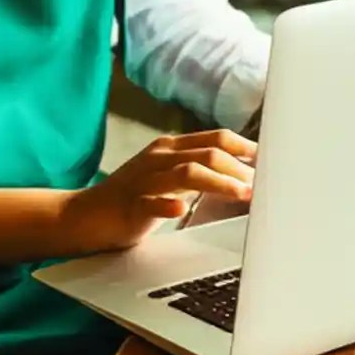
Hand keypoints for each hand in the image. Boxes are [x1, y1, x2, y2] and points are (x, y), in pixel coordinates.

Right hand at [66, 129, 255, 251]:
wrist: (84, 217)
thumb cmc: (134, 198)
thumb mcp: (168, 177)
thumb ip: (200, 171)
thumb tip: (244, 175)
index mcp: (170, 148)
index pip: (215, 138)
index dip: (245, 147)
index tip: (270, 160)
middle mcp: (158, 158)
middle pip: (207, 154)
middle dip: (239, 168)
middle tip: (263, 185)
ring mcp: (143, 181)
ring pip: (186, 173)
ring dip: (219, 182)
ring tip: (243, 194)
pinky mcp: (129, 206)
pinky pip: (151, 203)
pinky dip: (168, 205)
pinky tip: (182, 209)